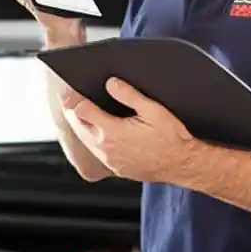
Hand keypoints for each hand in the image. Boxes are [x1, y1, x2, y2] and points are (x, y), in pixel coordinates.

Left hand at [61, 76, 195, 183]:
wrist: (182, 164)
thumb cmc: (171, 138)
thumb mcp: (153, 110)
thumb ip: (129, 95)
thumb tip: (111, 83)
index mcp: (112, 132)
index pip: (82, 112)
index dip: (75, 99)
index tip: (71, 91)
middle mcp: (106, 149)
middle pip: (78, 127)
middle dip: (73, 112)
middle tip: (69, 100)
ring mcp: (110, 161)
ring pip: (86, 141)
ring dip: (82, 127)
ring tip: (81, 113)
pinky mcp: (117, 168)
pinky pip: (97, 152)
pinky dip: (93, 140)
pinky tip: (99, 132)